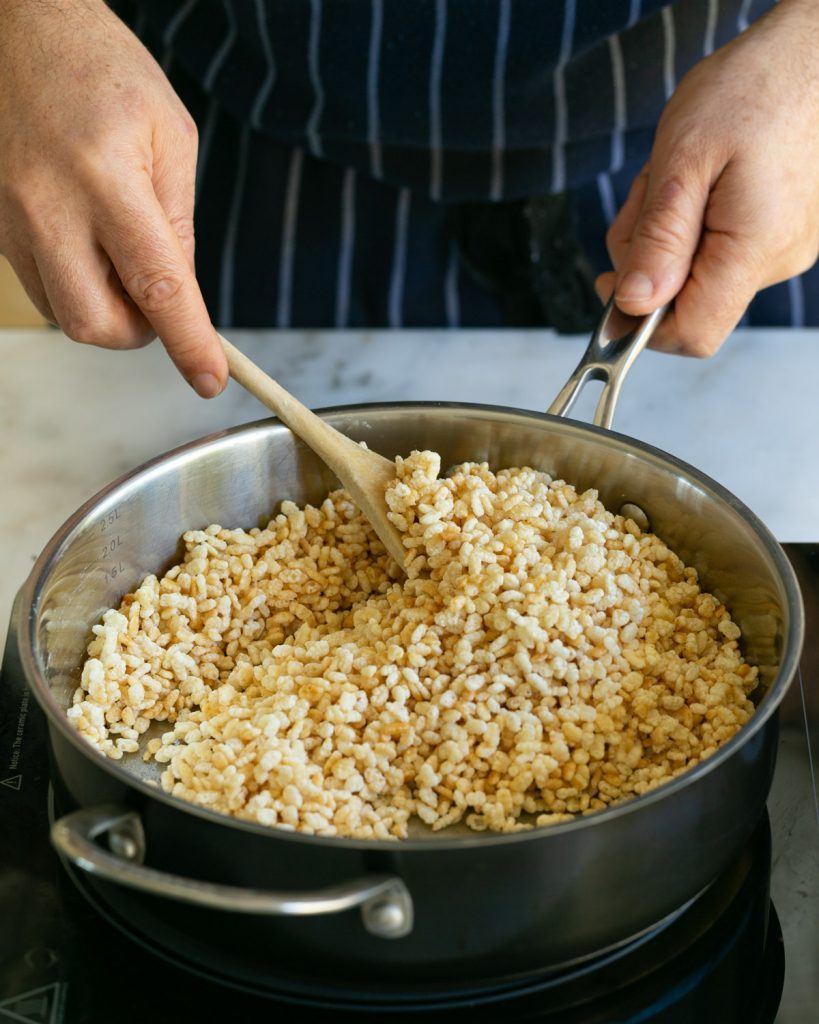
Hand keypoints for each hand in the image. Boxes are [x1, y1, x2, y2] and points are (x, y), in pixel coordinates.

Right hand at [0, 0, 226, 395]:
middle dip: (139, 334)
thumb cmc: (104, 72)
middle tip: (159, 300)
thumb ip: (179, 224)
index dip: (188, 343)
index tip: (211, 380)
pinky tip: (91, 246)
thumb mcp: (171, 138)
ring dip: (108, 310)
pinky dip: (78, 287)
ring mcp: (11, 221)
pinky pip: (42, 288)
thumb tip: (181, 295)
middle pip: (97, 324)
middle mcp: (49, 207)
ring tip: (122, 256)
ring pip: (65, 315)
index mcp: (106, 179)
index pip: (157, 287)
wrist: (18, 31)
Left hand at [597, 0, 818, 355]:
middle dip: (646, 260)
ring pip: (694, 275)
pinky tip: (695, 182)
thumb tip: (633, 304)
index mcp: (754, 248)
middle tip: (647, 198)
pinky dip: (689, 224)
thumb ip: (659, 240)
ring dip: (663, 235)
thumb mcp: (683, 161)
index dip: (642, 324)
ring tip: (674, 178)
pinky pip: (713, 252)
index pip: (693, 333)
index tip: (612, 283)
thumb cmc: (749, 90)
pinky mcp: (775, 236)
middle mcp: (776, 261)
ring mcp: (780, 250)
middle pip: (685, 303)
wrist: (805, 52)